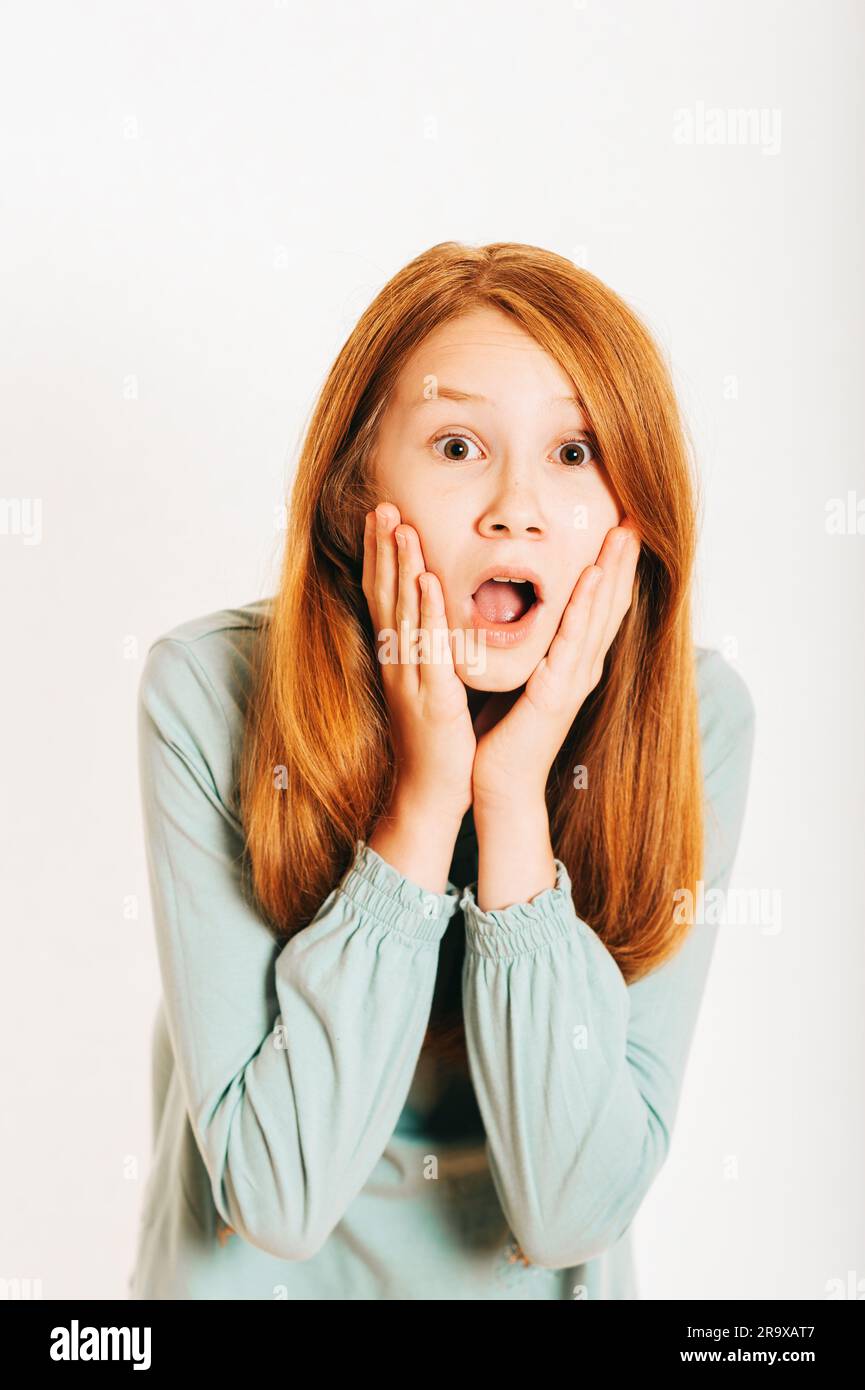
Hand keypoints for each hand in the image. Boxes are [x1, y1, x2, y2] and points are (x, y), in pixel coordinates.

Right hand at [361, 502, 476, 822]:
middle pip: (384, 595)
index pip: (383, 597)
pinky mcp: (433, 697)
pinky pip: (428, 648)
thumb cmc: (433, 741)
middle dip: (382, 548)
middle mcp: (397, 662)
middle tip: (381, 505)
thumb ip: (424, 652)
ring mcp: (411, 678)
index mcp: (397, 658)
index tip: (381, 516)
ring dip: (400, 567)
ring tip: (400, 526)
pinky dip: (426, 612)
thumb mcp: (425, 686)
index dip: (379, 556)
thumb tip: (426, 619)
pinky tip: (427, 581)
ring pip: (402, 613)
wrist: (429, 793)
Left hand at [471, 519, 640, 810]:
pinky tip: (591, 577)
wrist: (499, 784)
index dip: (610, 564)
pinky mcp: (558, 694)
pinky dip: (584, 607)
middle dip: (621, 557)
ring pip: (599, 614)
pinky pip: (572, 641)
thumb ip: (526, 646)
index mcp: (571, 662)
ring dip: (612, 571)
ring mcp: (575, 680)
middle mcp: (581, 667)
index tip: (617, 524)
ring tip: (623, 532)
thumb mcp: (516, 675)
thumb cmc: (502, 734)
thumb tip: (515, 610)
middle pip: (608, 601)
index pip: (597, 603)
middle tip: (634, 514)